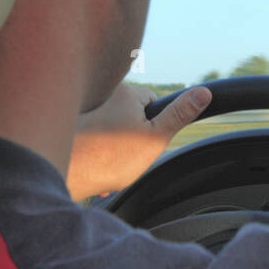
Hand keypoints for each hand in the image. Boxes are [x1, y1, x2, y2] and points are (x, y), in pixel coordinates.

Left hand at [67, 83, 211, 200]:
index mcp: (123, 92)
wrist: (64, 175)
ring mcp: (82, 110)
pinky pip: (91, 138)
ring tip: (109, 167)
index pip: (150, 102)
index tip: (144, 140)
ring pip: (110, 129)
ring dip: (113, 149)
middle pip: (128, 116)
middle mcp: (100, 94)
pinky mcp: (69, 127)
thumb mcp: (155, 138)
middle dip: (131, 137)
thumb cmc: (109, 159)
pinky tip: (94, 169)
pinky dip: (95, 153)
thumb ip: (179, 115)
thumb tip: (203, 93)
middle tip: (126, 157)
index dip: (152, 124)